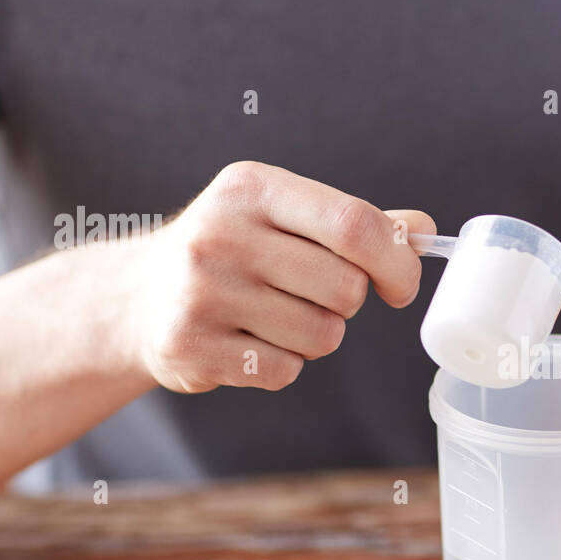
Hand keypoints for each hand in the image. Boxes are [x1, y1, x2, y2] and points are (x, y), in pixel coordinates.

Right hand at [125, 161, 432, 392]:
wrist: (136, 297)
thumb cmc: (233, 252)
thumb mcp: (284, 217)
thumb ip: (355, 224)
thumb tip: (424, 232)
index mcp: (254, 188)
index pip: (355, 224)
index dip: (396, 262)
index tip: (400, 286)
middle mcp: (222, 233)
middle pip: (347, 288)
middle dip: (346, 302)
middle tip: (309, 295)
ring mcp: (201, 292)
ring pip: (322, 335)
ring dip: (313, 336)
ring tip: (271, 316)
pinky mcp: (190, 346)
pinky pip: (284, 371)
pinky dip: (280, 365)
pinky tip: (246, 342)